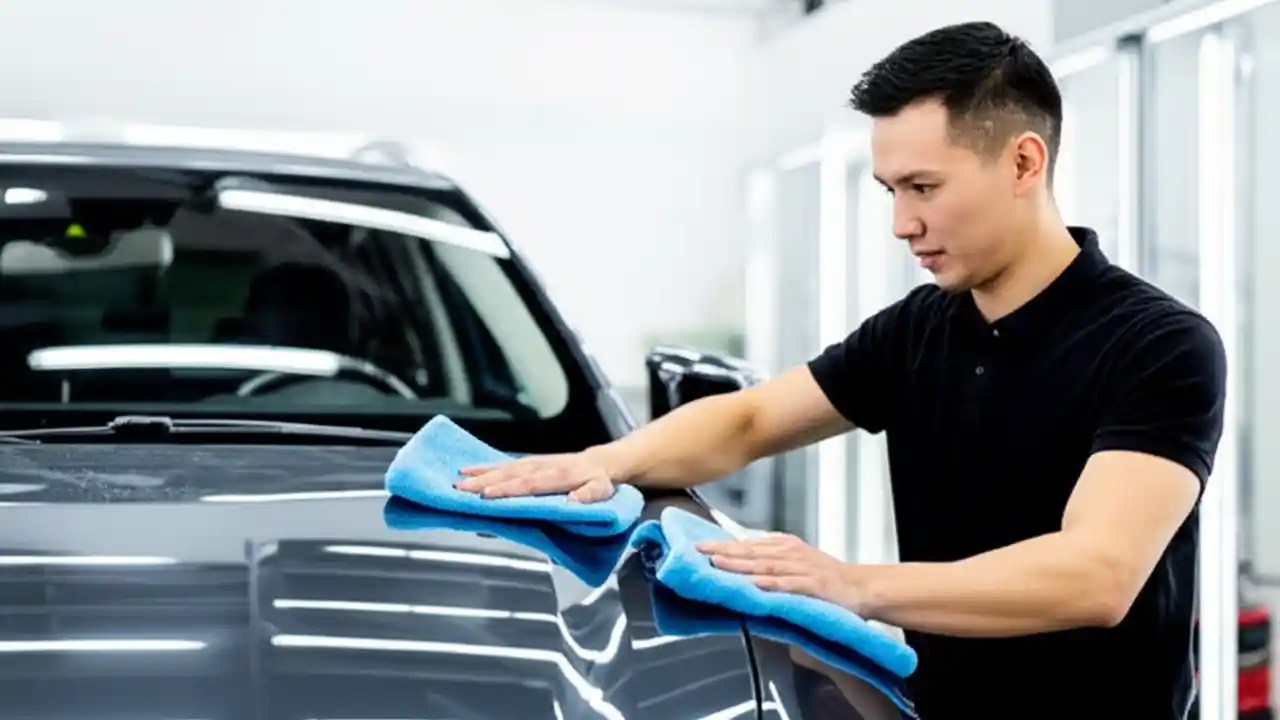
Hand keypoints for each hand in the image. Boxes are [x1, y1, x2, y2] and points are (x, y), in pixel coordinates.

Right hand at [454, 451, 615, 502]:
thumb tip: (573, 501)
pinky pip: (504, 464)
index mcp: (558, 476)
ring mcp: (533, 462)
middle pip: (510, 475)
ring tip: (459, 481)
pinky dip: (485, 467)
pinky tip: (468, 470)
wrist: (599, 462)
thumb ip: (589, 495)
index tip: (488, 496)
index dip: (508, 490)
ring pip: (503, 468)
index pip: (530, 484)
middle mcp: (541, 467)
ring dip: (480, 474)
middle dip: (485, 482)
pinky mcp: (527, 462)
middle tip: (463, 490)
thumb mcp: (602, 490)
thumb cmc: (599, 481)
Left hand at [697, 533, 870, 613]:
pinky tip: (756, 585)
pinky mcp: (815, 585)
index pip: (747, 543)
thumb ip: (767, 559)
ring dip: (741, 564)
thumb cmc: (824, 576)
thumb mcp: (794, 560)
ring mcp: (803, 569)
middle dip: (723, 551)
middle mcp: (790, 553)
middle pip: (751, 551)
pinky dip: (773, 584)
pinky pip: (791, 584)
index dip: (722, 544)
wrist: (859, 587)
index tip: (697, 545)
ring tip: (718, 563)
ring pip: (766, 565)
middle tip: (698, 550)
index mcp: (783, 546)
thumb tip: (735, 560)